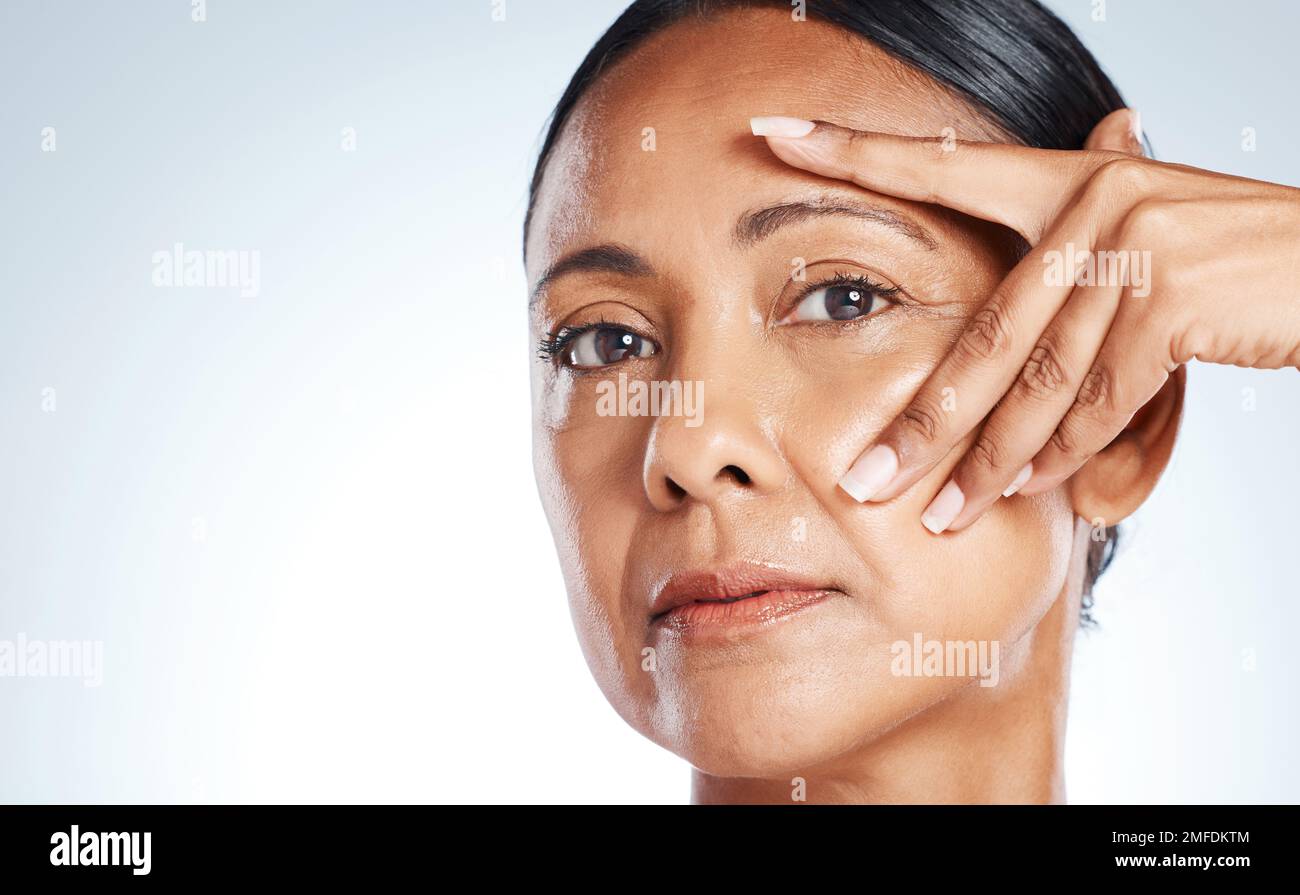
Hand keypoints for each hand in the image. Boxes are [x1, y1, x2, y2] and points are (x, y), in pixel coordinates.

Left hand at [753, 113, 1299, 532]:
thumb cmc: (1234, 265)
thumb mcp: (1143, 252)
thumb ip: (1075, 289)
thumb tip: (1038, 370)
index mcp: (1066, 179)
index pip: (943, 165)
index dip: (854, 149)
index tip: (775, 134)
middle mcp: (1089, 199)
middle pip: (984, 331)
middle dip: (923, 419)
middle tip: (864, 477)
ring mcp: (1128, 243)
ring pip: (1038, 380)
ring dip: (990, 460)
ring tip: (943, 514)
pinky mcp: (1169, 295)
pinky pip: (1097, 397)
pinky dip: (1063, 452)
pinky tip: (1026, 490)